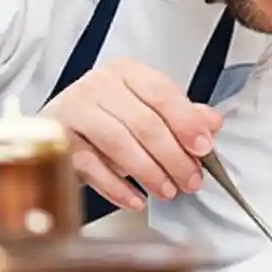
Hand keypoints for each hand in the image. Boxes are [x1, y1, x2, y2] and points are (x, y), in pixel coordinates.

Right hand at [41, 57, 222, 210]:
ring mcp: (76, 111)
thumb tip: (212, 124)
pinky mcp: (60, 139)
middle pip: (144, 122)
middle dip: (173, 156)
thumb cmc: (108, 115)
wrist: (59, 123)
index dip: (186, 122)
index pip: (162, 93)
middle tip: (190, 179)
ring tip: (167, 190)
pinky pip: (91, 167)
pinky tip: (136, 200)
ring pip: (118, 143)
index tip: (203, 148)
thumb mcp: (147, 108)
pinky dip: (117, 187)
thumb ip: (182, 115)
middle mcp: (99, 85)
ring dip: (148, 172)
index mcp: (127, 72)